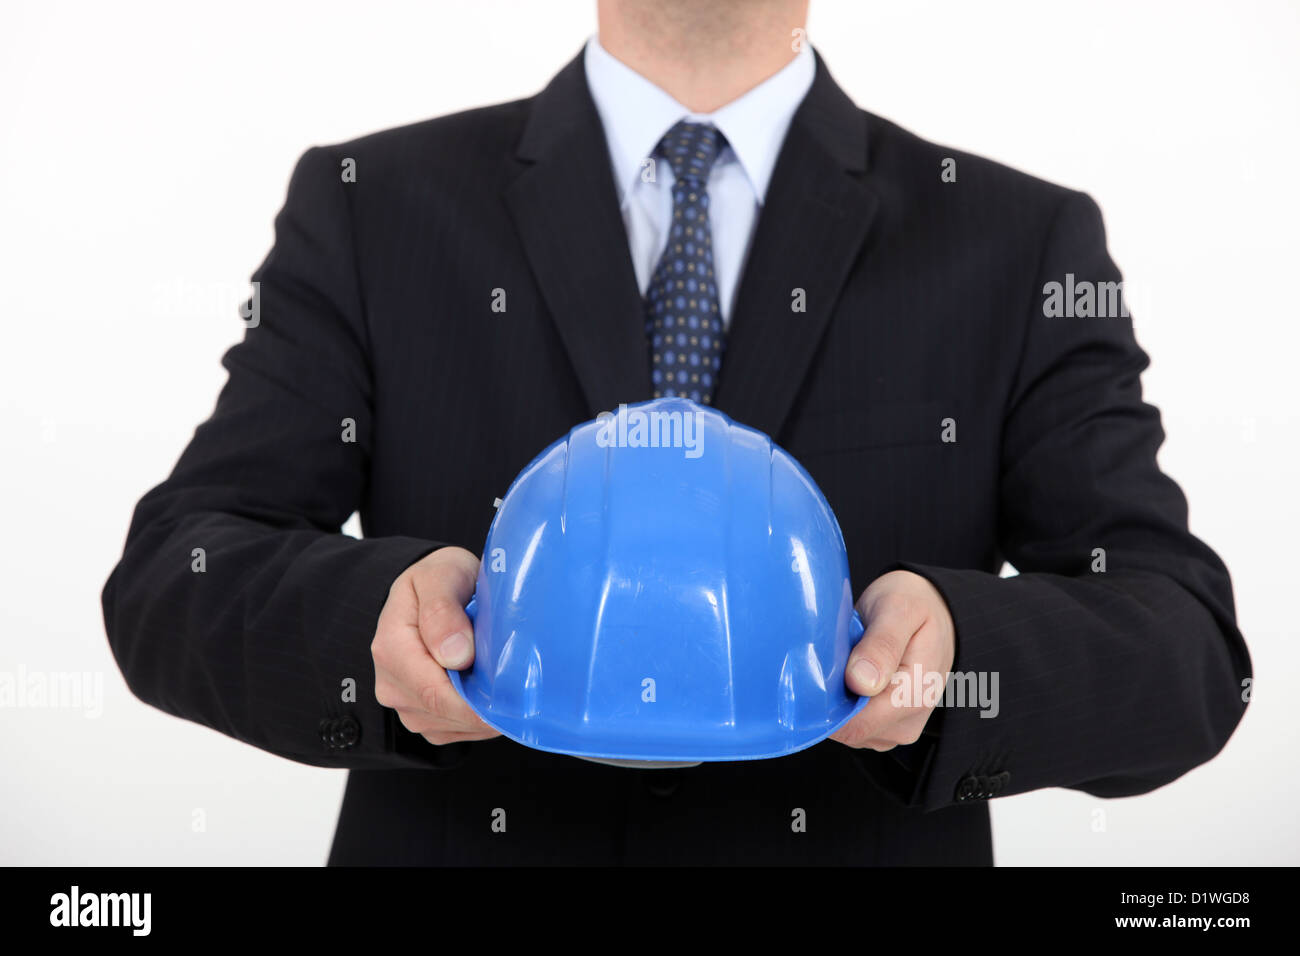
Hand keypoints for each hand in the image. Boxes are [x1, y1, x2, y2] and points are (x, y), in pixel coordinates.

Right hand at [372, 546, 500, 745]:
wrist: (431, 589)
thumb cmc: (439, 577)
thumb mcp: (441, 575)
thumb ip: (443, 610)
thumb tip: (456, 655)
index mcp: (392, 649)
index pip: (436, 694)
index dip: (478, 701)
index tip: (514, 691)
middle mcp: (391, 684)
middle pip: (447, 714)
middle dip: (488, 704)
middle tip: (520, 680)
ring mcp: (405, 704)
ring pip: (455, 726)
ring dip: (485, 711)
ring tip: (503, 677)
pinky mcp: (422, 716)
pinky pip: (457, 731)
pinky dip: (480, 717)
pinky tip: (491, 689)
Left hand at [830, 570, 954, 751]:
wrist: (937, 610)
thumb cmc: (916, 604)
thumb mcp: (898, 609)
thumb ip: (882, 645)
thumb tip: (860, 683)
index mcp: (914, 695)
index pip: (855, 725)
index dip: (826, 705)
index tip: (814, 674)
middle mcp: (909, 720)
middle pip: (849, 731)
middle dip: (831, 700)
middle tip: (836, 658)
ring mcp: (899, 726)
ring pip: (849, 731)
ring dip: (838, 700)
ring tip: (848, 662)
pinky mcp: (890, 725)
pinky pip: (856, 725)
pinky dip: (846, 703)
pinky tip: (851, 674)